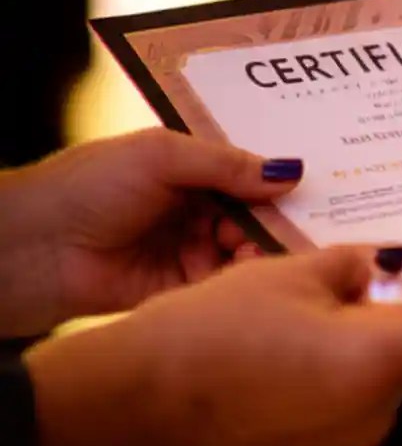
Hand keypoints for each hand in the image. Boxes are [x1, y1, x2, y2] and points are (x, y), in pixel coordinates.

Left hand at [0, 128, 303, 336]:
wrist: (33, 249)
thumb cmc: (87, 186)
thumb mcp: (163, 157)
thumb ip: (228, 164)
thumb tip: (292, 171)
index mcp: (193, 169)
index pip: (252, 173)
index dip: (283, 179)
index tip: (324, 183)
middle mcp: (198, 209)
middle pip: (259, 214)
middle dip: (283, 218)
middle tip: (312, 222)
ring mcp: (193, 249)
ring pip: (250, 249)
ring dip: (267, 248)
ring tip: (276, 247)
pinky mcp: (186, 289)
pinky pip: (230, 283)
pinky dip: (249, 278)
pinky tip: (260, 272)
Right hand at [23, 244, 401, 445]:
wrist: (141, 401)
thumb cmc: (213, 331)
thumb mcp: (288, 275)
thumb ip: (349, 267)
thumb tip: (375, 267)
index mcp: (378, 361)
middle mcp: (374, 410)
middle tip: (373, 276)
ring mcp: (344, 437)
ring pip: (382, 375)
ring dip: (369, 340)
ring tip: (319, 304)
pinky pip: (349, 399)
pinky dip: (341, 368)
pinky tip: (298, 341)